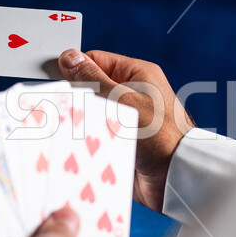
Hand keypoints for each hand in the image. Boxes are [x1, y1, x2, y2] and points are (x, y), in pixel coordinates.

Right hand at [59, 49, 194, 211]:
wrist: (178, 178)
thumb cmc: (161, 135)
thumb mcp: (122, 101)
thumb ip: (94, 79)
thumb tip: (70, 58)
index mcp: (137, 75)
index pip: (96, 61)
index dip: (75, 70)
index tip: (57, 82)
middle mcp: (132, 96)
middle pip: (91, 89)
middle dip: (77, 102)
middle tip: (66, 111)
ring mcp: (127, 121)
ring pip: (91, 116)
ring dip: (82, 125)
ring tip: (75, 133)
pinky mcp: (122, 143)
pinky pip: (96, 138)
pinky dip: (88, 143)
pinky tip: (81, 149)